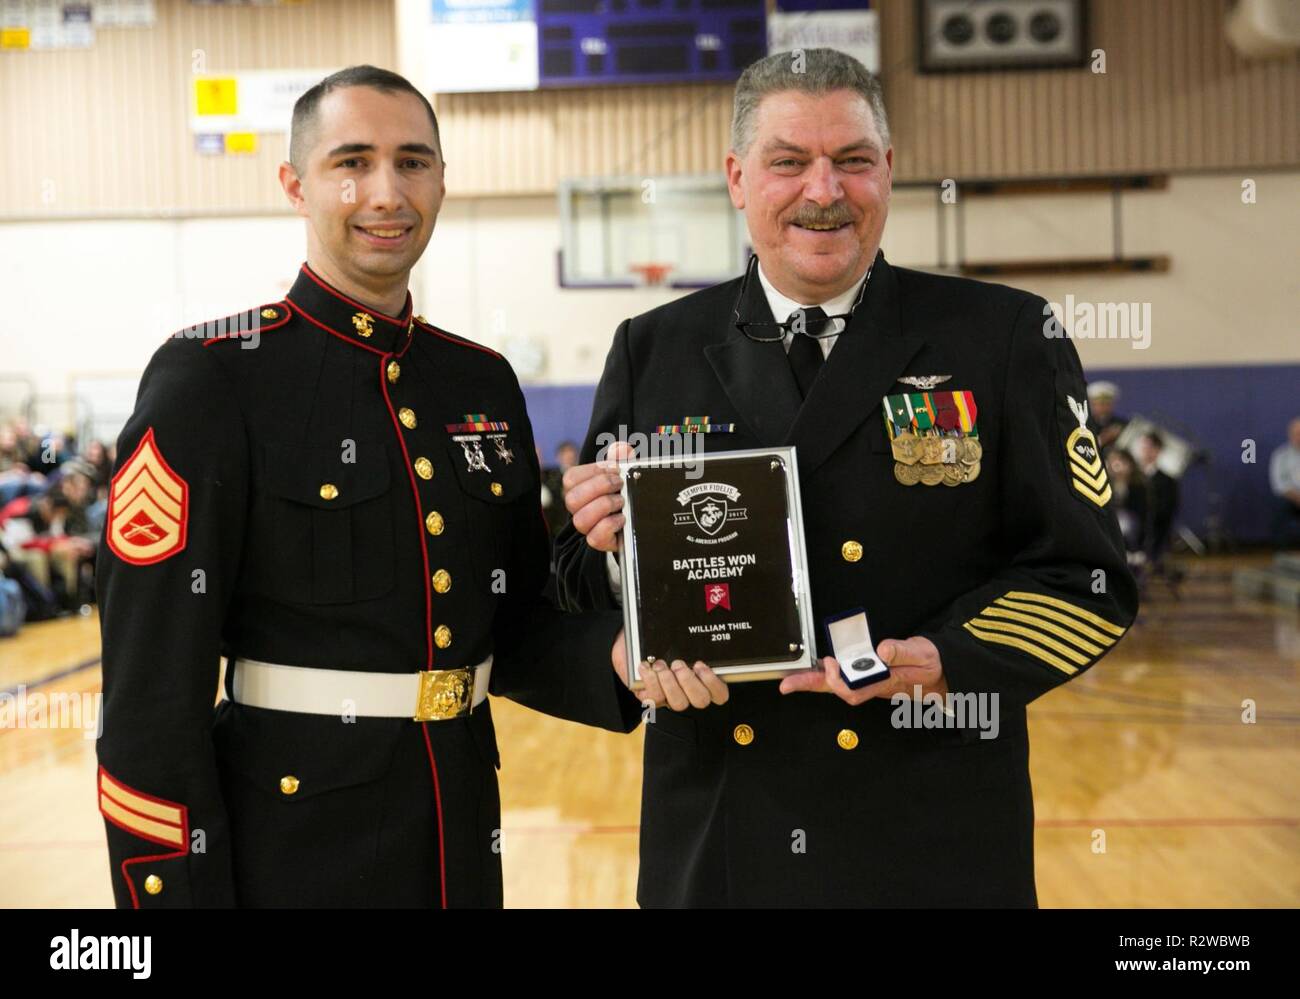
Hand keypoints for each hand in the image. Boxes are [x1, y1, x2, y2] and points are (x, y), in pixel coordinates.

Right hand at [563, 441, 634, 551]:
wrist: (639, 516)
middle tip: (620, 484)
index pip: (571, 478)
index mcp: (579, 488)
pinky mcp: (600, 541)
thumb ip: (622, 456)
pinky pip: (594, 538)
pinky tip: (622, 518)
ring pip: (580, 520)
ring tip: (621, 501)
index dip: (594, 471)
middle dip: (600, 487)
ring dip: (604, 506)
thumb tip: (620, 449)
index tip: (615, 469)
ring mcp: (588, 527)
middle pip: (572, 499)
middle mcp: (579, 508)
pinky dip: (610, 525)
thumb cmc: (625, 490)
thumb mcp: (625, 470)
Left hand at [611, 630, 728, 709]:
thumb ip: (690, 640)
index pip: (720, 693)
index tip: (699, 664)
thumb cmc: (659, 640)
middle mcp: (689, 692)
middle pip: (701, 700)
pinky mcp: (652, 698)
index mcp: (703, 679)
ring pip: (679, 703)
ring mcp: (671, 698)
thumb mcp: (677, 638)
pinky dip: (650, 681)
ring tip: (660, 665)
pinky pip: (655, 699)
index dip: (713, 683)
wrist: (632, 645)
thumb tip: (701, 625)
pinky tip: (646, 666)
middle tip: (677, 663)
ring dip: (669, 683)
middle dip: (689, 681)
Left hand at [778, 636, 947, 705]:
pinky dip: (823, 674)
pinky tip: (811, 670)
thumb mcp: (922, 655)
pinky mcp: (866, 675)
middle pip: (836, 690)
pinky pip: (841, 677)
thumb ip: (903, 651)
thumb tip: (881, 649)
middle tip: (788, 684)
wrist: (939, 673)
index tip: (831, 663)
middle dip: (811, 686)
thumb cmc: (929, 665)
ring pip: (835, 685)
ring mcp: (867, 682)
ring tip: (791, 679)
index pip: (855, 690)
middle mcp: (871, 685)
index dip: (839, 680)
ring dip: (813, 681)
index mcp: (884, 682)